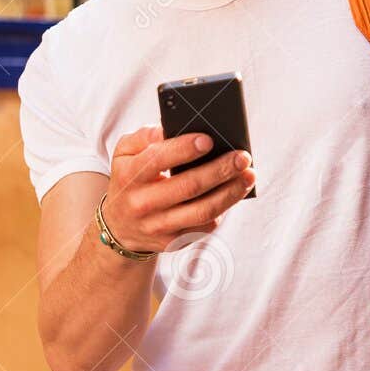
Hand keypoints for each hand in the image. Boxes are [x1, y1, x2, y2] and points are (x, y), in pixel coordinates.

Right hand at [102, 126, 255, 252]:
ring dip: (231, 192)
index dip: (184, 149)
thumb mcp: (125, 153)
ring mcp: (159, 226)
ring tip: (249, 175)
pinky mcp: (174, 241)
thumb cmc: (130, 178)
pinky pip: (205, 226)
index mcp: (131, 176)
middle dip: (220, 170)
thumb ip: (145, 136)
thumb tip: (170, 128)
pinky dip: (225, 208)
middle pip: (188, 187)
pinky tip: (235, 192)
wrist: (120, 226)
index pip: (158, 160)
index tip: (209, 139)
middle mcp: (143, 203)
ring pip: (203, 211)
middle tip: (243, 156)